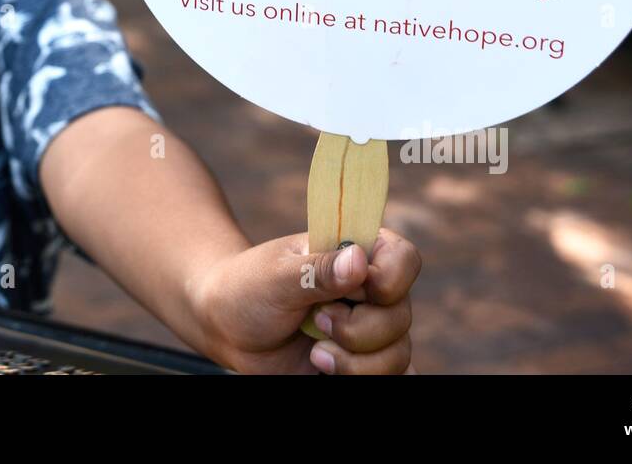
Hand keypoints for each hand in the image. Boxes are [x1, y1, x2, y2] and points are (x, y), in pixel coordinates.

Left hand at [189, 228, 420, 373]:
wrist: (228, 326)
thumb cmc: (249, 287)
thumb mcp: (277, 276)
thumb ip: (318, 270)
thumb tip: (358, 261)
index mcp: (355, 252)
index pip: (404, 259)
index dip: (390, 279)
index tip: (357, 290)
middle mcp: (369, 290)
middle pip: (401, 315)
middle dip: (358, 329)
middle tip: (318, 321)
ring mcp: (368, 328)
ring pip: (397, 354)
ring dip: (355, 362)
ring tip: (316, 353)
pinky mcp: (360, 362)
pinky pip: (391, 375)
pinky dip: (370, 378)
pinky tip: (334, 374)